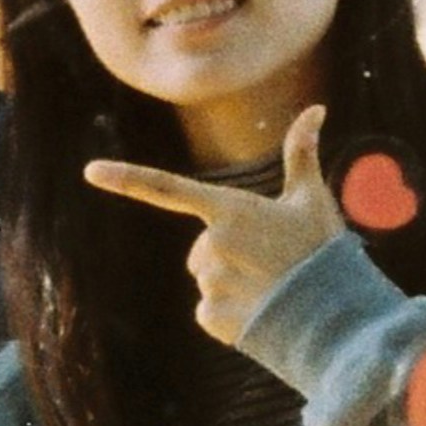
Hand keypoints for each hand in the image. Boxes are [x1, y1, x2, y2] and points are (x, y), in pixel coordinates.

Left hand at [84, 105, 340, 347]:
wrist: (336, 317)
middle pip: (202, 248)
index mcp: (229, 209)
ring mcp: (209, 282)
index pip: (167, 188)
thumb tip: (316, 108)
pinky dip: (231, 315)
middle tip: (271, 264)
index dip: (126, 178)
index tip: (90, 171)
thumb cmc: (323, 253)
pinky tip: (261, 313)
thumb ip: (301, 154)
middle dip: (228, 255)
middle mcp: (211, 244)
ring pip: (207, 280)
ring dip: (232, 285)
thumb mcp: (312, 200)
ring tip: (270, 291)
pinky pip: (209, 312)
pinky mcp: (211, 317)